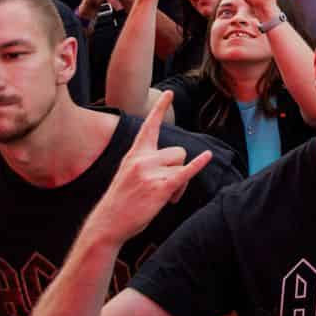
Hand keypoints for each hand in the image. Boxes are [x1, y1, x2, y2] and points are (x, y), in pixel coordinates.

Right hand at [85, 94, 215, 247]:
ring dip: (180, 182)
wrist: (108, 223)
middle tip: (164, 188)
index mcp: (135, 153)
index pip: (150, 126)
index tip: (169, 93)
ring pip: (182, 165)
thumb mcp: (129, 173)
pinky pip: (185, 172)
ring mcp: (151, 172)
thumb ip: (148, 162)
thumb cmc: (121, 200)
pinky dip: (197, 165)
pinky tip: (207, 156)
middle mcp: (142, 159)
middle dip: (178, 168)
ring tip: (164, 197)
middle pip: (178, 152)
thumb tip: (176, 162)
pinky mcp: (160, 187)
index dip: (160, 108)